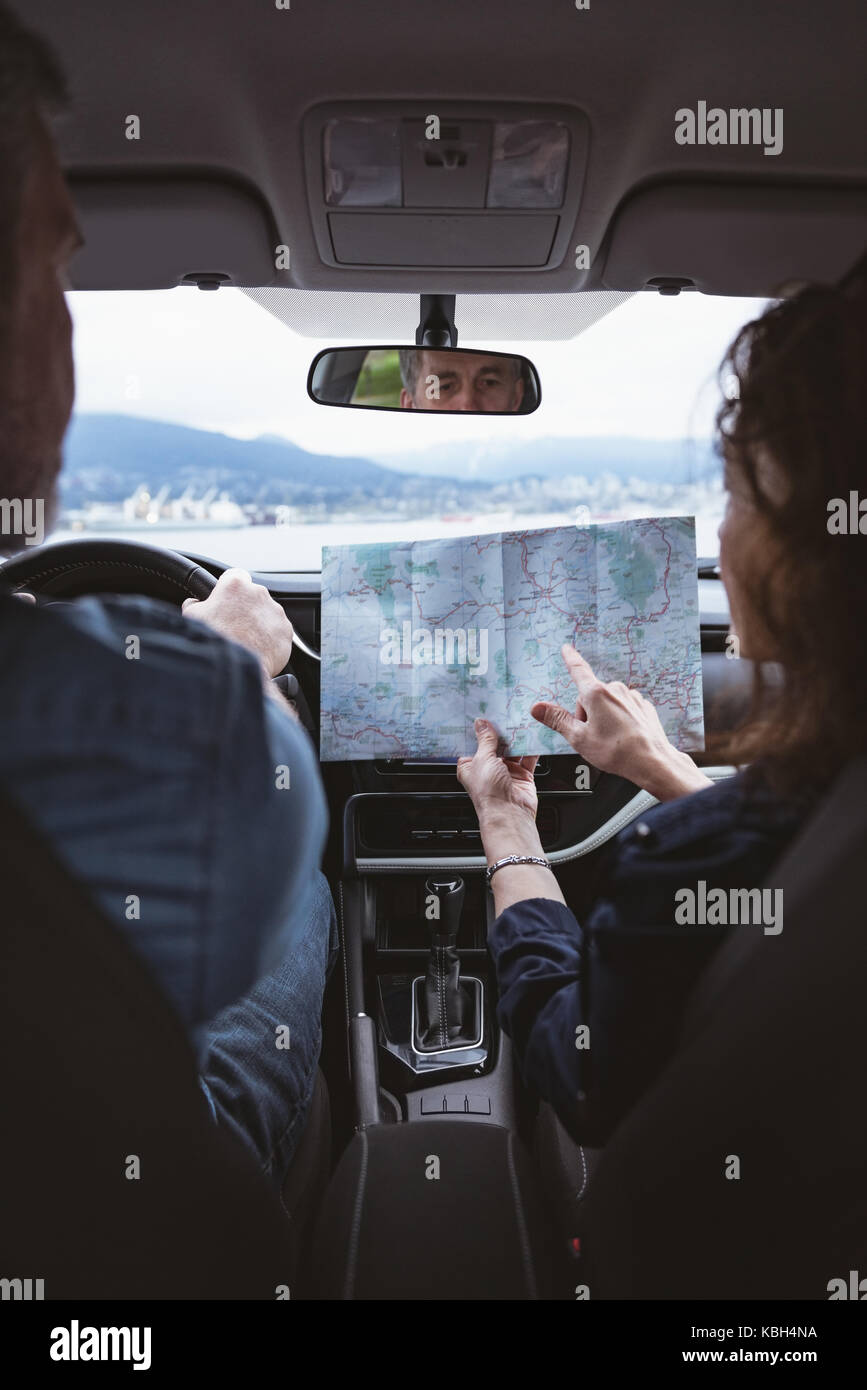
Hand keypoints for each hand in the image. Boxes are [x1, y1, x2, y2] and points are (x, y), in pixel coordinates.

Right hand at [182, 569, 293, 677]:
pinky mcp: (286, 631)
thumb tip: (194, 603)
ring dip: (258, 624)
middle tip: (233, 627)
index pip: (235, 576)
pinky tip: (256, 650)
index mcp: (235, 585)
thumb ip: (194, 604)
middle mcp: (259, 594)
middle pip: (252, 596)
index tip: (226, 599)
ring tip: (244, 642)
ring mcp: (275, 612)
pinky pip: (278, 632)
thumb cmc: (213, 640)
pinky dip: (270, 640)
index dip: (230, 588)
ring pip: (267, 614)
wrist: (234, 667)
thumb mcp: (191, 617)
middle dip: (244, 609)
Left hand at [456, 718, 538, 821]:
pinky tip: (534, 735)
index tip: (483, 713)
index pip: (473, 743)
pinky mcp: (523, 775)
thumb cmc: (489, 792)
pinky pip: (528, 758)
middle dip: (501, 731)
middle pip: (495, 744)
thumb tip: (482, 724)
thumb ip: (485, 740)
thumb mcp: (483, 759)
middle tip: (506, 712)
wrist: (510, 813)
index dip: (478, 730)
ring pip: (513, 750)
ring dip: (517, 738)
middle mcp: (488, 769)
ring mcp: (506, 772)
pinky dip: (532, 748)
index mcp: (470, 766)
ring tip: (521, 720)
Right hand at [531, 645, 711, 800]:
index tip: (566, 648)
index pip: (578, 670)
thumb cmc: (616, 751)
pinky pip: (624, 708)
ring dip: (604, 716)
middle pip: (590, 696)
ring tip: (610, 739)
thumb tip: (537, 708)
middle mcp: (615, 690)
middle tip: (592, 735)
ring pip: (608, 702)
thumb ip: (556, 719)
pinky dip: (620, 719)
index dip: (570, 658)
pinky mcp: (643, 706)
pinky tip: (624, 736)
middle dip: (586, 713)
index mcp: (596, 694)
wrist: (652, 761)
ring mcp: (632, 697)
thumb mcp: (578, 738)